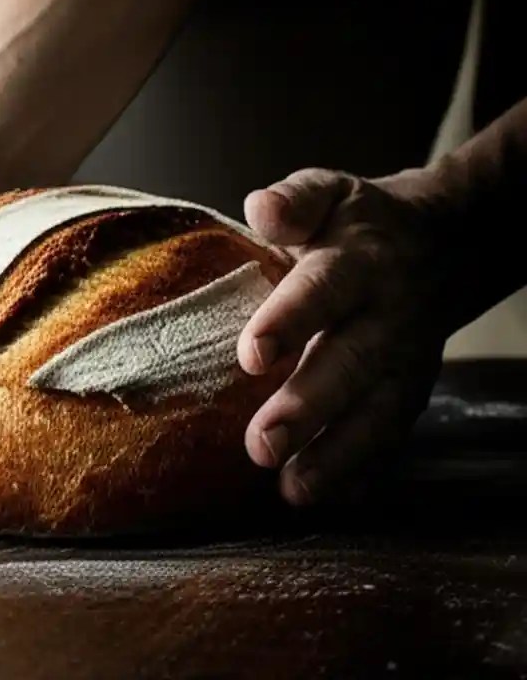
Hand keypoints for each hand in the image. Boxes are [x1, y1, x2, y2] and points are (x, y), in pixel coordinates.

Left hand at [236, 168, 451, 505]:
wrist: (440, 244)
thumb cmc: (355, 226)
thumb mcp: (328, 194)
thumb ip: (294, 201)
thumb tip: (261, 209)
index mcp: (359, 262)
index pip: (323, 290)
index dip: (290, 321)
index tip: (252, 356)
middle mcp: (388, 316)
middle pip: (352, 363)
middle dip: (309, 407)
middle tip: (262, 445)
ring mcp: (406, 360)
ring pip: (378, 411)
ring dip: (337, 454)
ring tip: (293, 488)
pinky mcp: (411, 392)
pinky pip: (390, 436)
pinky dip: (361, 471)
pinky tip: (324, 499)